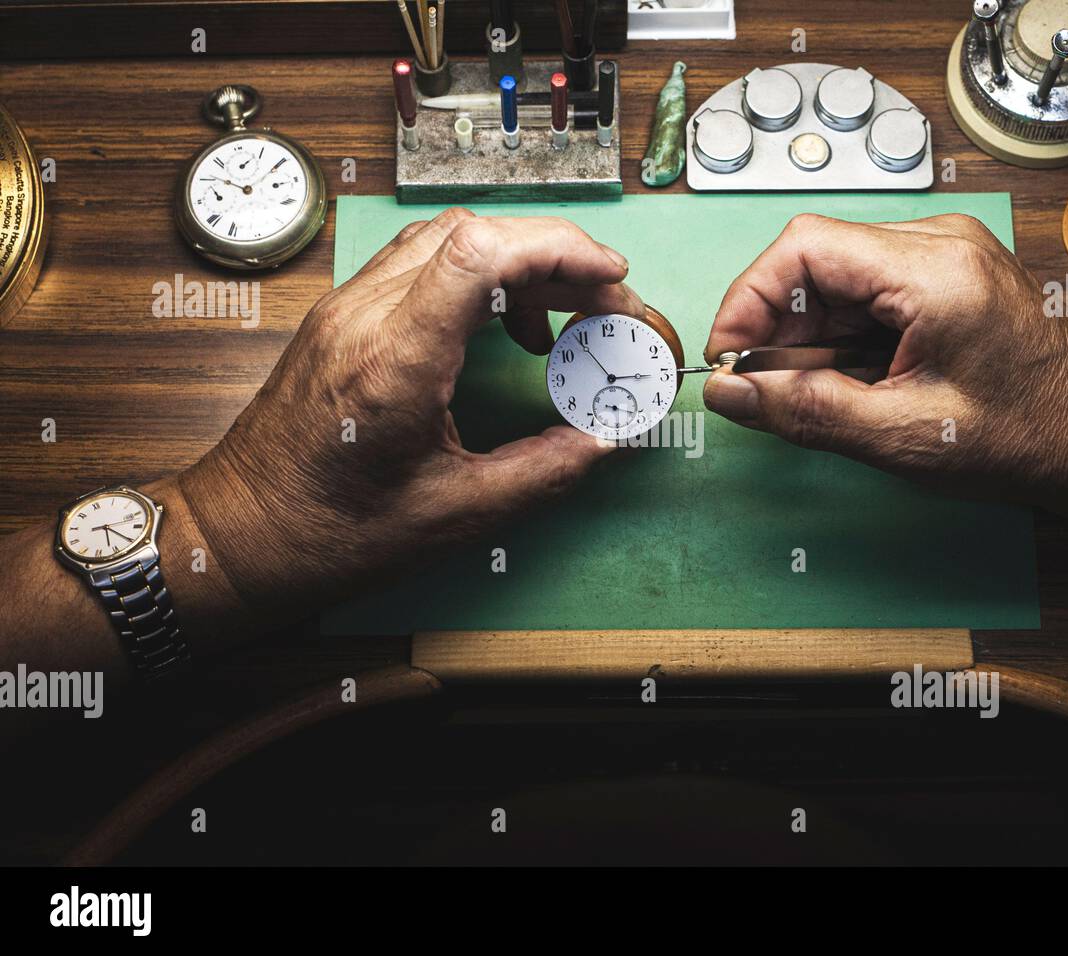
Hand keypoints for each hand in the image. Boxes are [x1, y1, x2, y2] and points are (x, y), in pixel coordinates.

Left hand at [179, 209, 640, 613]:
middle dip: (557, 258)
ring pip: (448, 240)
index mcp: (392, 363)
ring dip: (519, 264)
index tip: (609, 279)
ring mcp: (346, 310)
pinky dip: (480, 279)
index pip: (478, 253)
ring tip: (564, 318)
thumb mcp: (455, 515)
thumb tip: (606, 438)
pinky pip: (421, 265)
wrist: (238, 536)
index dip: (558, 249)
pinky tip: (506, 330)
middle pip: (474, 233)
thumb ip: (544, 471)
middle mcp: (363, 318)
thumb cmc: (328, 533)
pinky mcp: (342, 316)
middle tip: (606, 307)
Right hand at [702, 213, 1067, 505]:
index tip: (730, 356)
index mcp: (934, 271)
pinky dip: (841, 338)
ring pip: (836, 279)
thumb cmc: (1031, 436)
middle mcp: (940, 243)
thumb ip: (805, 411)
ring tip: (818, 396)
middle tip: (767, 390)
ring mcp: (945, 255)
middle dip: (778, 328)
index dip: (749, 301)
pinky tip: (851, 382)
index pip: (803, 247)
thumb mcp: (902, 436)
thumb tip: (732, 392)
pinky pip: (866, 292)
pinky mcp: (945, 276)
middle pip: (816, 261)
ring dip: (808, 338)